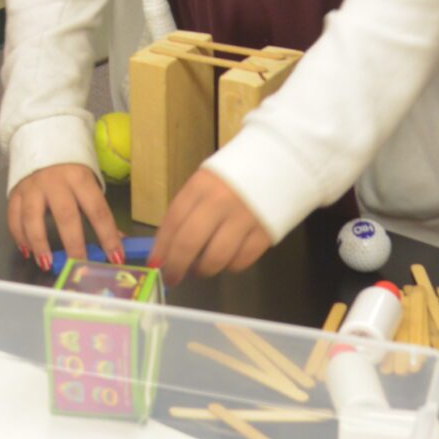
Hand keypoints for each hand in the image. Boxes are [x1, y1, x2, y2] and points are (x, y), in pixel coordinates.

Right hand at [8, 161, 122, 273]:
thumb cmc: (71, 168)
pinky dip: (18, 235)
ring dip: (39, 243)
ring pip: (33, 217)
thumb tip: (119, 243)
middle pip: (66, 216)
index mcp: (80, 178)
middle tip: (78, 266)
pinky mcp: (16, 191)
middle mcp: (55, 181)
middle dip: (73, 244)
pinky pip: (14, 216)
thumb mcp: (90, 183)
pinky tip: (26, 251)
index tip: (115, 258)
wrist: (42, 140)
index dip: (108, 236)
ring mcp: (33, 186)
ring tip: (46, 263)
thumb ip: (99, 213)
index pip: (98, 210)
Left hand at [152, 169, 272, 284]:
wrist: (283, 161)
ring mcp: (244, 217)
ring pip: (216, 257)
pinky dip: (231, 266)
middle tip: (173, 277)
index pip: (173, 220)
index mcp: (201, 185)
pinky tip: (228, 261)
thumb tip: (169, 244)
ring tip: (202, 268)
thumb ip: (190, 209)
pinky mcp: (266, 231)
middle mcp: (220, 201)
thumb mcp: (207, 181)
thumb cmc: (237, 173)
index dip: (162, 246)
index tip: (155, 263)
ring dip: (204, 269)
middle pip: (189, 242)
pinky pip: (242, 260)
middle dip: (177, 265)